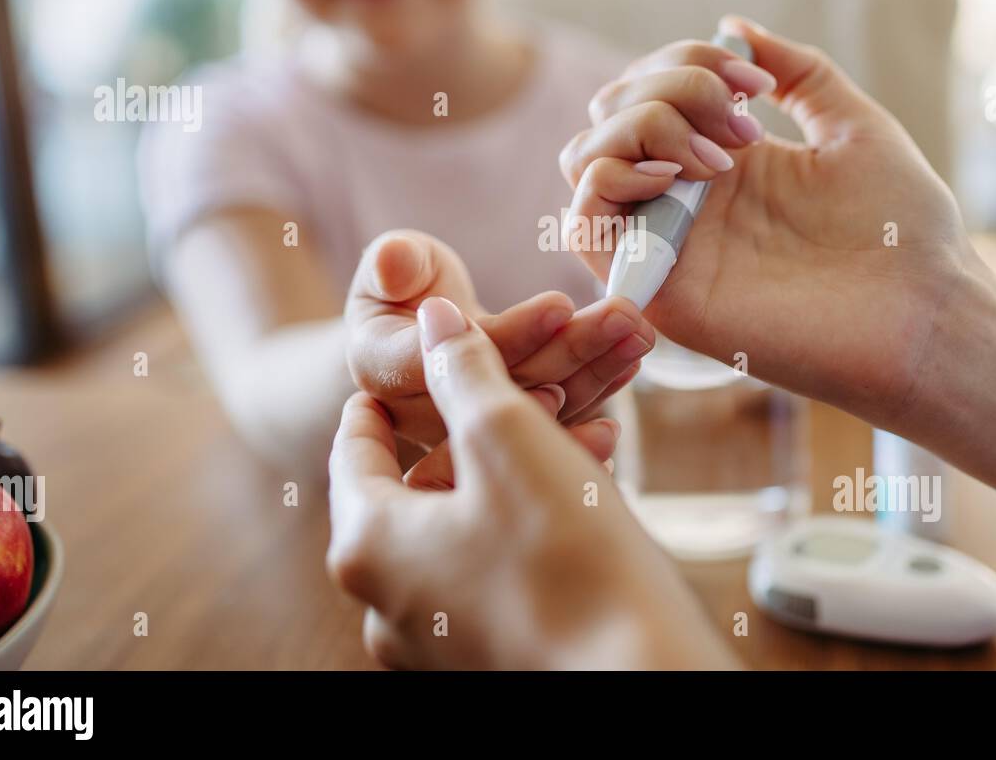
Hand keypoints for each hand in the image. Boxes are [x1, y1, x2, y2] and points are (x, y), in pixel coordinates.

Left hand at [327, 297, 736, 669]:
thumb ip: (464, 369)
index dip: (383, 399)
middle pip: (416, 489)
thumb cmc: (567, 559)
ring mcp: (435, 643)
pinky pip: (492, 573)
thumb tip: (431, 319)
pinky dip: (526, 528)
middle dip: (474, 433)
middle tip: (518, 396)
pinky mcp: (486, 661)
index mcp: (369, 543)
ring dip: (511, 476)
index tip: (405, 372)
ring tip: (574, 436)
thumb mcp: (509, 437)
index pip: (354, 448)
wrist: (641, 677)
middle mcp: (385, 604)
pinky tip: (586, 495)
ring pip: (464, 529)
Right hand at [344, 231, 654, 486]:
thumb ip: (392, 262)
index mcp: (387, 373)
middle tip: (625, 314)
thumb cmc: (405, 286)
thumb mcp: (391, 266)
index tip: (561, 304)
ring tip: (639, 332)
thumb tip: (394, 262)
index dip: (510, 334)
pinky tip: (632, 365)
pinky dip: (599, 391)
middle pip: (507, 386)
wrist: (420, 329)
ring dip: (597, 369)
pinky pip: (559, 421)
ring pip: (542, 406)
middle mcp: (427, 416)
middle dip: (572, 348)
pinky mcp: (509, 443)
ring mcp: (471, 436)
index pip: (452, 358)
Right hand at [560, 15, 975, 425]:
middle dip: (667, 87)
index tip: (756, 86)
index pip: (653, 87)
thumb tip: (732, 26)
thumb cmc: (902, 230)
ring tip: (715, 157)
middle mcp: (686, 198)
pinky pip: (583, 225)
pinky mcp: (659, 289)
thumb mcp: (853, 124)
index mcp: (726, 160)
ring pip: (586, 159)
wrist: (922, 314)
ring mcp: (668, 241)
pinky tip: (673, 178)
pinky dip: (608, 179)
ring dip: (637, 127)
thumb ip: (797, 71)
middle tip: (741, 125)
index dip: (689, 61)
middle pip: (611, 113)